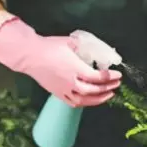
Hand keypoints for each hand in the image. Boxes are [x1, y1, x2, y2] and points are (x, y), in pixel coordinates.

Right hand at [0, 11, 121, 106]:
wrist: (29, 55)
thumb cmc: (48, 46)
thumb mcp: (70, 42)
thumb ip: (84, 47)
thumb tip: (95, 50)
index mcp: (75, 68)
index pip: (98, 77)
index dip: (110, 77)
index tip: (118, 75)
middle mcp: (71, 82)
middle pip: (94, 90)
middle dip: (108, 88)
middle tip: (116, 84)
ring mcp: (64, 90)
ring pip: (85, 100)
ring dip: (99, 99)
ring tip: (108, 95)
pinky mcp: (57, 93)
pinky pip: (73, 103)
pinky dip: (85, 103)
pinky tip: (90, 101)